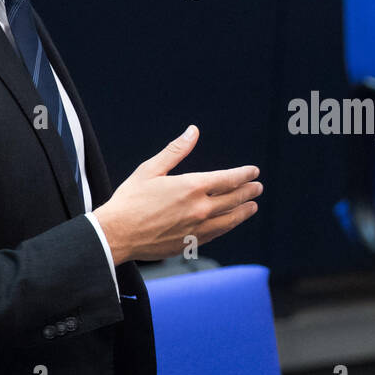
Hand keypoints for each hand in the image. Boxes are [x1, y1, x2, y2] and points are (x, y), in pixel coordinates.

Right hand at [92, 125, 261, 263]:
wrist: (116, 235)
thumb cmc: (130, 199)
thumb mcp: (150, 169)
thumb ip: (176, 151)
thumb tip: (192, 131)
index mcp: (191, 186)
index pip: (228, 179)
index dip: (243, 174)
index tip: (253, 171)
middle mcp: (199, 208)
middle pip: (234, 199)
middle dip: (248, 191)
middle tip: (257, 187)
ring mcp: (198, 228)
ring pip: (230, 219)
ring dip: (244, 211)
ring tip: (253, 206)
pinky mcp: (192, 243)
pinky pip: (218, 232)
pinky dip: (229, 225)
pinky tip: (231, 221)